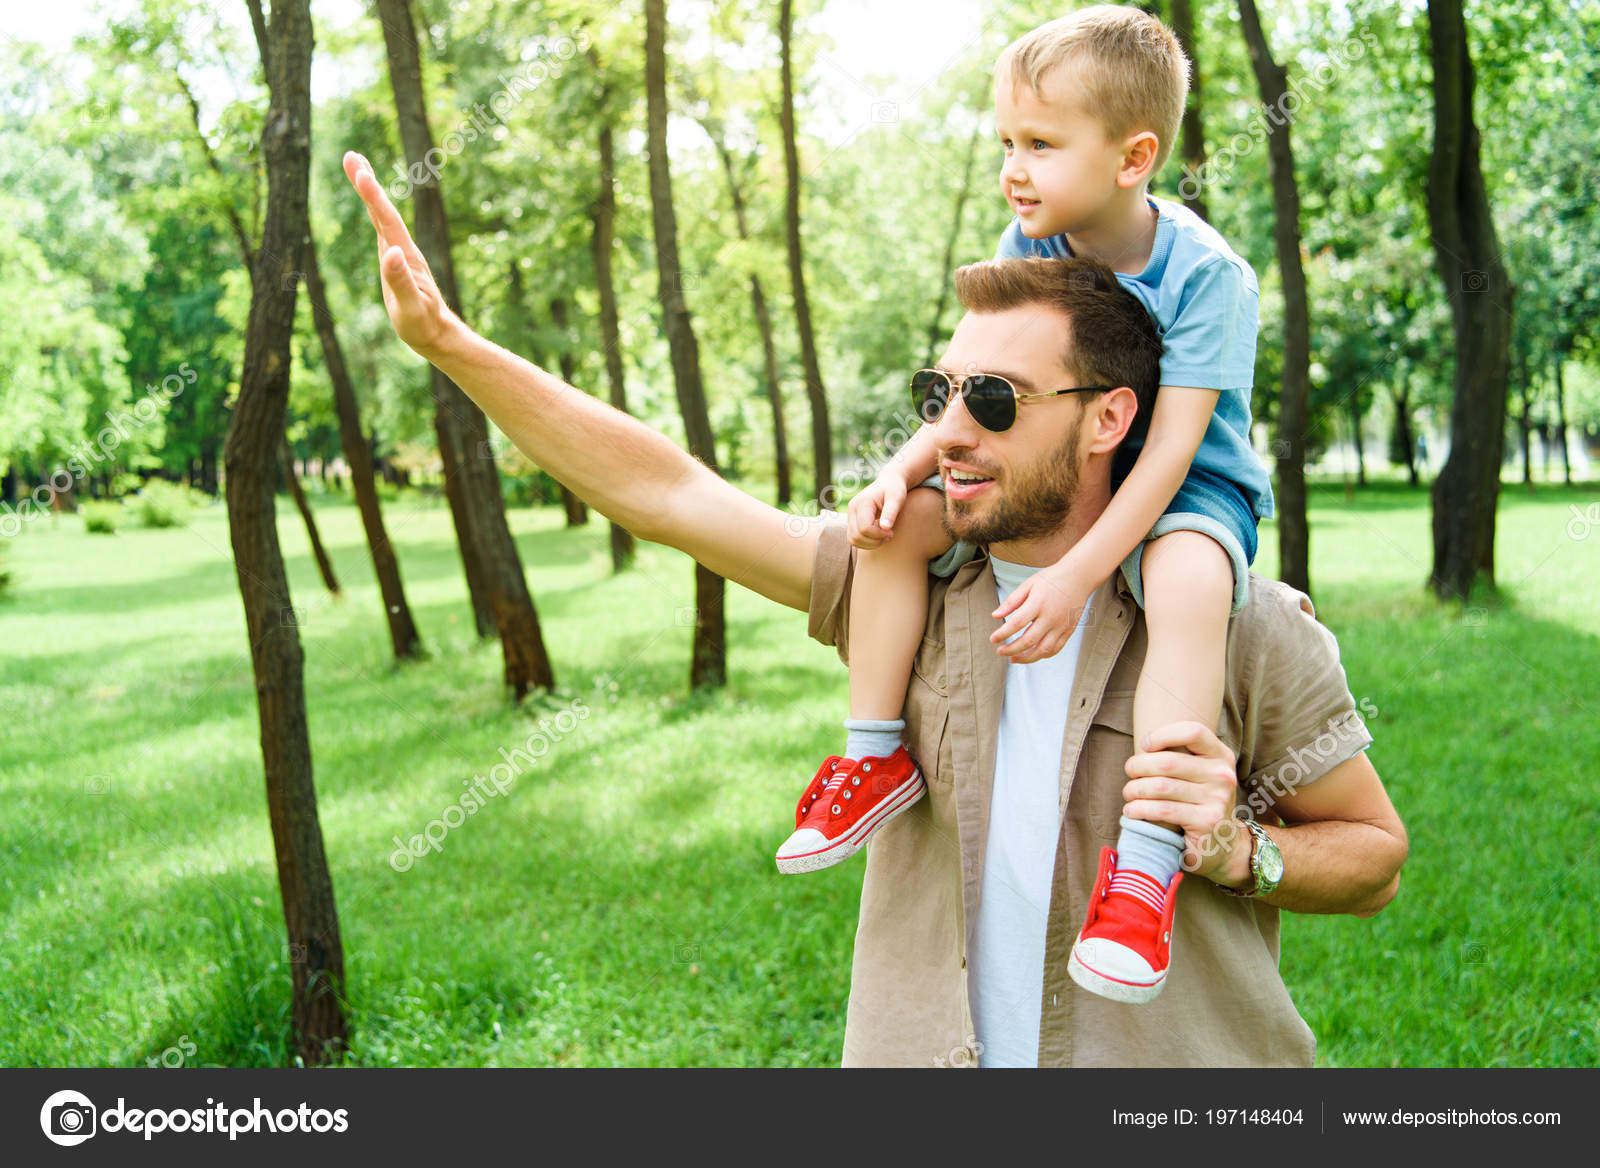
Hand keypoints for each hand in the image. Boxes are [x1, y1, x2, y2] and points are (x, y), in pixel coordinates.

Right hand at [341, 151, 458, 357]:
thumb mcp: (410, 308)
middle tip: (350, 155)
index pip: (386, 220)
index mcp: (405, 256)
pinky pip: (382, 229)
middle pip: (383, 210)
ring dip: (370, 192)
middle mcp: (403, 249)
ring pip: (382, 216)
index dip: (373, 195)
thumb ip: (401, 282)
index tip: (360, 171)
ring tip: (356, 167)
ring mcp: (399, 254)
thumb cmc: (423, 325)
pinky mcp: (396, 261)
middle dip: (367, 182)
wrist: (438, 334)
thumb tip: (390, 252)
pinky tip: (371, 206)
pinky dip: (374, 211)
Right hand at [847, 474, 907, 549]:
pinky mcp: (852, 520)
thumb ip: (891, 512)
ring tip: (884, 537)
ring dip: (869, 544)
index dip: (879, 535)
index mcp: (862, 502)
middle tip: (889, 536)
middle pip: (856, 536)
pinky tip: (878, 536)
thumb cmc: (895, 489)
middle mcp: (852, 508)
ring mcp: (850, 514)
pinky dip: (865, 542)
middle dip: (874, 541)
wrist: (889, 482)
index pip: (865, 528)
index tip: (891, 532)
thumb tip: (885, 528)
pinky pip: (853, 538)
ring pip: (852, 539)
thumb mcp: (897, 498)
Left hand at [988, 558, 1093, 662]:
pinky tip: (1032, 655)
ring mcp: (1061, 626)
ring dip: (1026, 658)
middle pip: (1029, 640)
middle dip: (1011, 649)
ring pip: (1043, 650)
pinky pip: (1056, 649)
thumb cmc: (1052, 579)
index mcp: (1038, 603)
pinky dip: (1042, 655)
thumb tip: (995, 615)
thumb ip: (1012, 601)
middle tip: (1000, 651)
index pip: (1017, 623)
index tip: (993, 639)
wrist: (1079, 577)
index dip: (1002, 634)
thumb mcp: (1028, 585)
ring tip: (1013, 659)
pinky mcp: (1069, 630)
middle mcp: (1051, 617)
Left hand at [1121, 721, 1244, 883]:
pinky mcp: (1206, 822)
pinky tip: (1131, 811)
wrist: (1223, 845)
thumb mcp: (1198, 774)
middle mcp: (1223, 775)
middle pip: (1169, 761)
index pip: (1193, 731)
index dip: (1163, 734)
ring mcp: (1217, 799)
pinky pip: (1162, 810)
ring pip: (1161, 787)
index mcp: (1221, 756)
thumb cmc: (1198, 802)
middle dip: (1139, 765)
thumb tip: (1143, 744)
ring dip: (1135, 789)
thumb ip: (1179, 756)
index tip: (1145, 745)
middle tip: (1129, 773)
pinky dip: (1140, 809)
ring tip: (1128, 794)